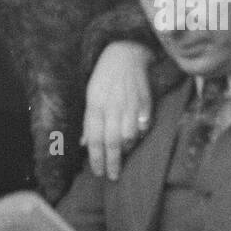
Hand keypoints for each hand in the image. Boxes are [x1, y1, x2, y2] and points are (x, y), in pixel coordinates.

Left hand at [83, 41, 154, 180]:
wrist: (127, 53)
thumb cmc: (105, 76)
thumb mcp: (90, 95)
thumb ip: (89, 121)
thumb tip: (85, 144)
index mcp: (96, 106)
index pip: (96, 139)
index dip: (96, 159)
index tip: (98, 172)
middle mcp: (113, 107)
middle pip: (112, 142)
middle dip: (112, 163)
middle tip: (112, 176)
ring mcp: (131, 106)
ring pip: (129, 136)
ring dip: (125, 149)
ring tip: (122, 156)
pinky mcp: (146, 103)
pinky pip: (143, 126)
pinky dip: (139, 135)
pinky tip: (135, 139)